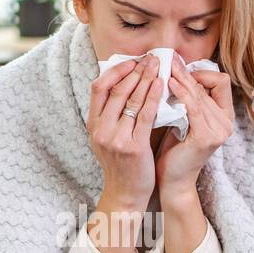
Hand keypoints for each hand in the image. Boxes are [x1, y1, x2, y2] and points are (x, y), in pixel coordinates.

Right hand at [86, 55, 162, 209]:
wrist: (125, 195)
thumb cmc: (122, 165)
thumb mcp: (108, 138)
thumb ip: (112, 116)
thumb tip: (127, 85)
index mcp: (92, 125)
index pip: (98, 88)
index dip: (115, 71)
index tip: (131, 61)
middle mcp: (100, 130)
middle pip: (116, 90)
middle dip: (135, 71)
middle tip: (149, 58)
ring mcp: (115, 138)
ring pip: (131, 99)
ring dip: (146, 79)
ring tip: (157, 65)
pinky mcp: (133, 147)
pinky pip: (145, 115)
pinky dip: (153, 97)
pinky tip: (161, 84)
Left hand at [154, 55, 235, 200]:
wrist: (172, 180)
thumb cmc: (173, 149)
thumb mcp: (183, 118)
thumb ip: (186, 98)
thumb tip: (176, 67)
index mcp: (224, 116)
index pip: (220, 81)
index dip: (200, 73)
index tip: (179, 70)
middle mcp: (226, 123)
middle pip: (210, 84)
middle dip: (187, 71)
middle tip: (168, 58)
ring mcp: (219, 130)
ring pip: (201, 93)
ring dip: (182, 79)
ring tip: (165, 68)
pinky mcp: (206, 137)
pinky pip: (194, 107)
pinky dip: (182, 93)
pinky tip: (169, 85)